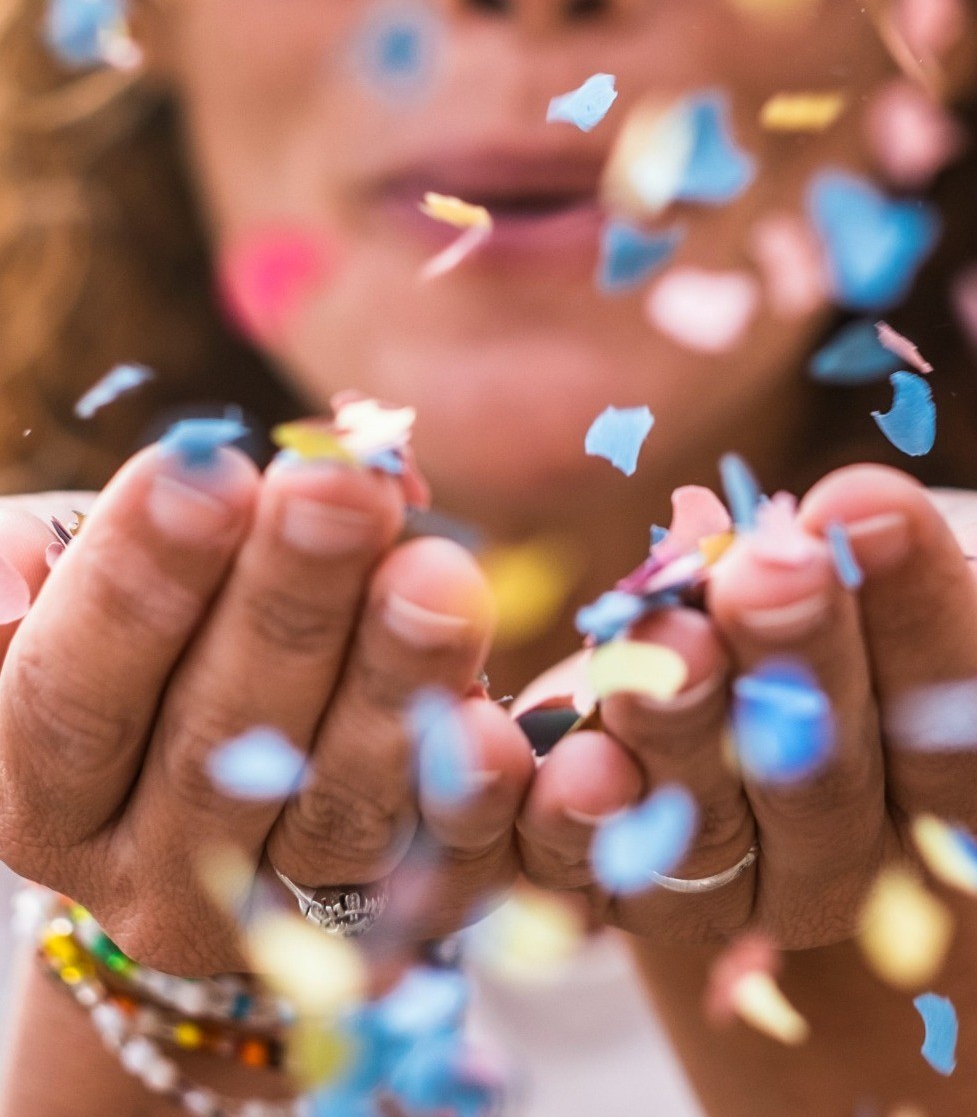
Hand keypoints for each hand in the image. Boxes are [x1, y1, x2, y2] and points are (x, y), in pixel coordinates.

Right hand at [0, 443, 531, 975]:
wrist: (236, 801)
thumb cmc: (157, 656)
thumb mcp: (87, 603)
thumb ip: (60, 566)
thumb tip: (55, 543)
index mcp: (52, 795)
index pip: (76, 694)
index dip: (136, 584)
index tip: (207, 470)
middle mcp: (153, 875)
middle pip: (219, 747)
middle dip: (287, 606)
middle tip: (345, 492)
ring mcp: (279, 917)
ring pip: (339, 812)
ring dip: (393, 686)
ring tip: (438, 575)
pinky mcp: (397, 928)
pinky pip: (448, 874)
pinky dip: (476, 800)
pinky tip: (501, 724)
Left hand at [516, 465, 976, 948]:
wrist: (777, 647)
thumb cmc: (895, 589)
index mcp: (958, 780)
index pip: (959, 718)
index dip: (919, 615)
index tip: (866, 502)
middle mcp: (850, 857)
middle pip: (826, 781)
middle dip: (795, 666)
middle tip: (766, 568)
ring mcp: (733, 880)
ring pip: (704, 830)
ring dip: (677, 734)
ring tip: (655, 650)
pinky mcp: (621, 876)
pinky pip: (587, 872)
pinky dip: (567, 820)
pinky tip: (557, 760)